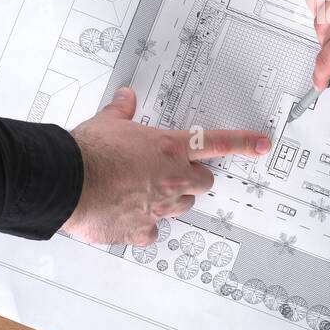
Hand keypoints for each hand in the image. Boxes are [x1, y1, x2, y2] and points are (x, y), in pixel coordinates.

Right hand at [63, 88, 269, 244]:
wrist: (67, 183)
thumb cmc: (88, 154)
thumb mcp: (107, 122)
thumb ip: (121, 111)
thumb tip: (125, 98)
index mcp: (169, 148)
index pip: (217, 143)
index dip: (243, 143)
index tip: (262, 144)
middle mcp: (171, 178)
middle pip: (203, 182)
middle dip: (193, 178)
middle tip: (174, 173)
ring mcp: (159, 207)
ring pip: (183, 207)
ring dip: (173, 200)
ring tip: (148, 192)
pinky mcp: (140, 229)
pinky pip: (153, 230)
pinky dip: (145, 226)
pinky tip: (131, 218)